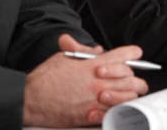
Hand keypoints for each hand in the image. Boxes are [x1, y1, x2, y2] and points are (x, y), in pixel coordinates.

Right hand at [22, 35, 148, 126]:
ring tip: (130, 95)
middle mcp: (98, 81)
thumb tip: (97, 50)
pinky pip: (114, 113)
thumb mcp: (64, 57)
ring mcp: (96, 99)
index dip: (132, 53)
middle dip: (137, 78)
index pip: (123, 55)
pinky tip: (116, 108)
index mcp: (94, 65)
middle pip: (131, 78)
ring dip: (131, 95)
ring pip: (127, 97)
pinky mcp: (91, 115)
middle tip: (136, 79)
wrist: (30, 100)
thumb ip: (84, 53)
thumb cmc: (45, 78)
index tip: (136, 53)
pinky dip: (118, 110)